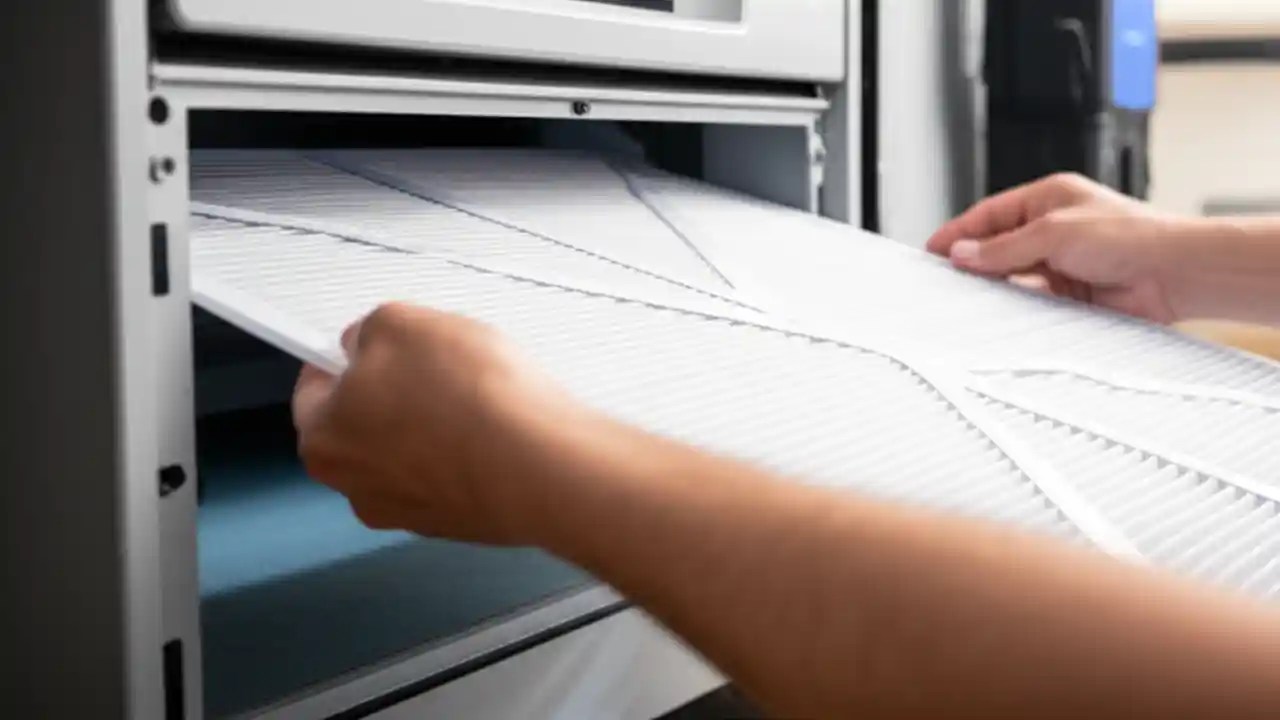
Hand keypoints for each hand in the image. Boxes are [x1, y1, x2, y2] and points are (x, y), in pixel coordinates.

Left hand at [292, 302, 581, 544]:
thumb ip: (369, 331)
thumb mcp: (401, 323)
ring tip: (479, 397)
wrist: (542, 466)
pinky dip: (469, 452)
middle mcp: (357, 488)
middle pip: (363, 425)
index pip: (314, 390)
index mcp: (322, 440)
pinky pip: (454, 474)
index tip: (375, 345)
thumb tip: (366, 345)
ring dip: (435, 424)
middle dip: (395, 393)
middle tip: (436, 366)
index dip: (346, 358)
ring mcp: (410, 513)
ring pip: (411, 452)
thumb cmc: (466, 397)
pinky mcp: (460, 524)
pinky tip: (499, 429)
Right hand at [927, 173, 1191, 322]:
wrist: (1175, 274)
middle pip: (998, 247)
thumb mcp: (1054, 231)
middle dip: (975, 263)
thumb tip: (963, 253)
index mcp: (1047, 199)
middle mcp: (1053, 229)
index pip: (990, 215)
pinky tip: (1005, 312)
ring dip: (998, 286)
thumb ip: (1004, 246)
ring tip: (973, 298)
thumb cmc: (1131, 237)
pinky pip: (1032, 300)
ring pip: (1013, 276)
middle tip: (946, 279)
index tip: (933, 251)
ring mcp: (1060, 262)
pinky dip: (1018, 306)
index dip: (959, 232)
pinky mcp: (1070, 294)